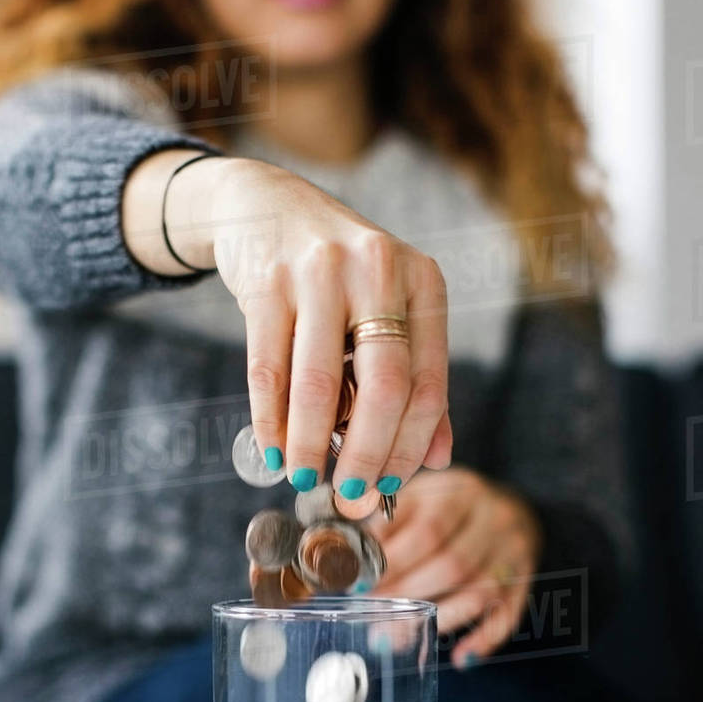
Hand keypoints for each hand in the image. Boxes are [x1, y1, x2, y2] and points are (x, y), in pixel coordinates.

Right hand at [123, 150, 450, 494]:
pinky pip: (269, 369)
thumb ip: (417, 378)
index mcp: (422, 282)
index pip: (428, 384)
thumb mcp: (390, 310)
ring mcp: (321, 271)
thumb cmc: (336, 276)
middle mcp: (379, 270)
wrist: (265, 206)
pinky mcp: (268, 280)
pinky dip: (270, 419)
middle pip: (384, 387)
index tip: (388, 485)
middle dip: (366, 454)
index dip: (409, 446)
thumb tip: (437, 456)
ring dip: (312, 444)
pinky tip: (274, 448)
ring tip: (306, 476)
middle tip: (350, 494)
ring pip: (320, 383)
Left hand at [365, 467, 542, 664]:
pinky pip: (507, 616)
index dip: (393, 560)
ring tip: (398, 637)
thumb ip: (388, 523)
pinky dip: (484, 640)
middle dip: (407, 593)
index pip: (428, 529)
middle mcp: (494, 520)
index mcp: (461, 493)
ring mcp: (513, 554)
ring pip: (478, 593)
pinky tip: (460, 657)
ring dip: (437, 620)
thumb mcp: (420, 497)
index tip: (362, 582)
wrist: (513, 506)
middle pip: (452, 565)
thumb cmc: (451, 505)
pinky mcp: (525, 582)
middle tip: (374, 612)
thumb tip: (353, 563)